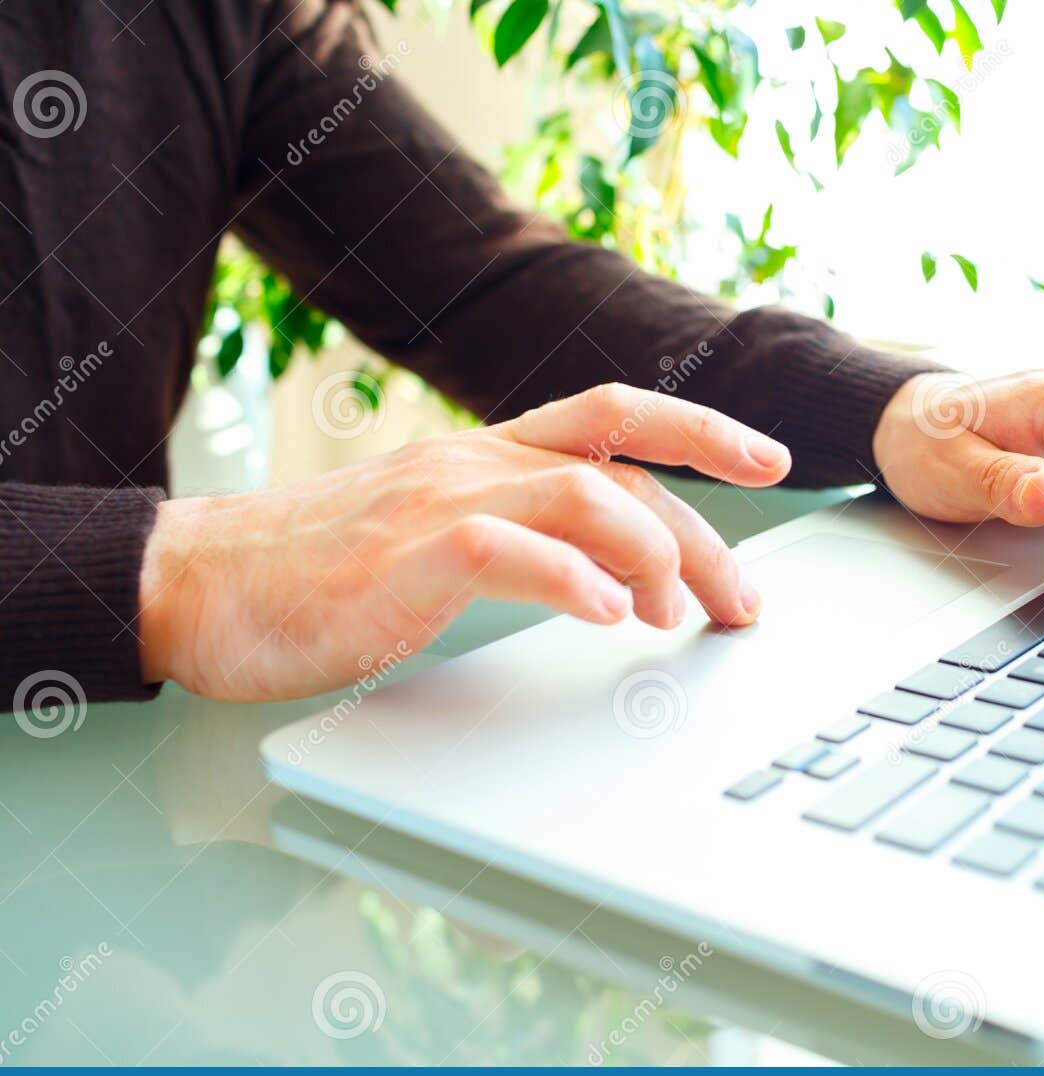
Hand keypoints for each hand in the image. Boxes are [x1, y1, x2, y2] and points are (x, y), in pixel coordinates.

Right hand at [139, 383, 790, 701]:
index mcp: (487, 454)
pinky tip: (610, 617)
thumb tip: (616, 577)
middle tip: (742, 603)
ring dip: (653, 558)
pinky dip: (576, 581)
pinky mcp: (403, 556)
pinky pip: (510, 551)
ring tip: (671, 617)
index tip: (770, 458)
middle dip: (705, 538)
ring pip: (587, 496)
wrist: (198, 584)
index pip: (616, 415)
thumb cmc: (322, 570)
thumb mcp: (438, 533)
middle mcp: (475, 462)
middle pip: (626, 474)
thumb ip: (522, 534)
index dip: (702, 427)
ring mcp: (440, 502)